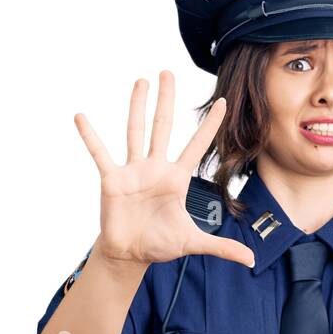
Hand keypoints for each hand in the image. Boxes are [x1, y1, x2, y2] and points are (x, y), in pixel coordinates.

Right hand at [75, 70, 253, 268]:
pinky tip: (81, 116)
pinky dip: (90, 136)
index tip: (223, 101)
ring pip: (135, 131)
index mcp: (177, 178)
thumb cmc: (160, 243)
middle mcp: (156, 168)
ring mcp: (133, 170)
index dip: (210, 125)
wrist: (130, 254)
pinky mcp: (112, 179)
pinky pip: (100, 154)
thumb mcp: (194, 243)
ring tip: (141, 82)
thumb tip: (251, 261)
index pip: (198, 145)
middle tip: (168, 72)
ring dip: (137, 106)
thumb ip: (222, 247)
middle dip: (166, 100)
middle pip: (163, 127)